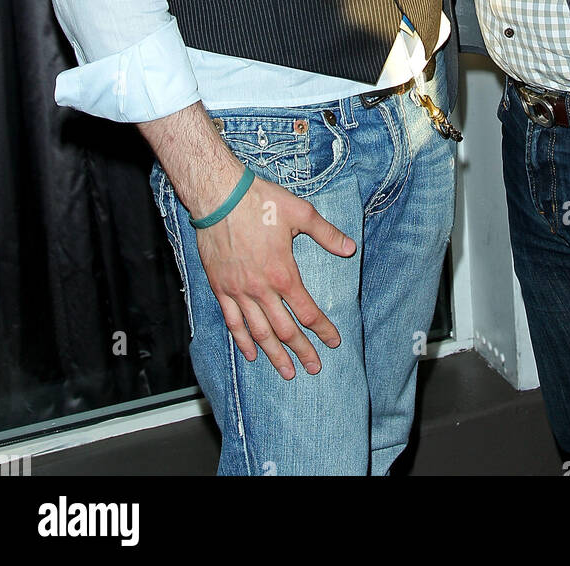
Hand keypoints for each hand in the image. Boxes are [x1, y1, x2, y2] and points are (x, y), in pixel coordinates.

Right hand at [195, 172, 355, 379]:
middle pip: (285, 330)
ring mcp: (239, 292)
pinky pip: (233, 322)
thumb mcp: (301, 212)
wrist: (219, 197)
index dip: (322, 330)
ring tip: (286, 372)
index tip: (334, 342)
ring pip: (259, 332)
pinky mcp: (221, 288)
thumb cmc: (260, 202)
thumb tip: (350, 248)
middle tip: (313, 368)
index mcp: (284, 274)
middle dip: (301, 351)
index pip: (307, 312)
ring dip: (274, 355)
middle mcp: (261, 290)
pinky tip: (251, 354)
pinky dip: (242, 341)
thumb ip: (326, 234)